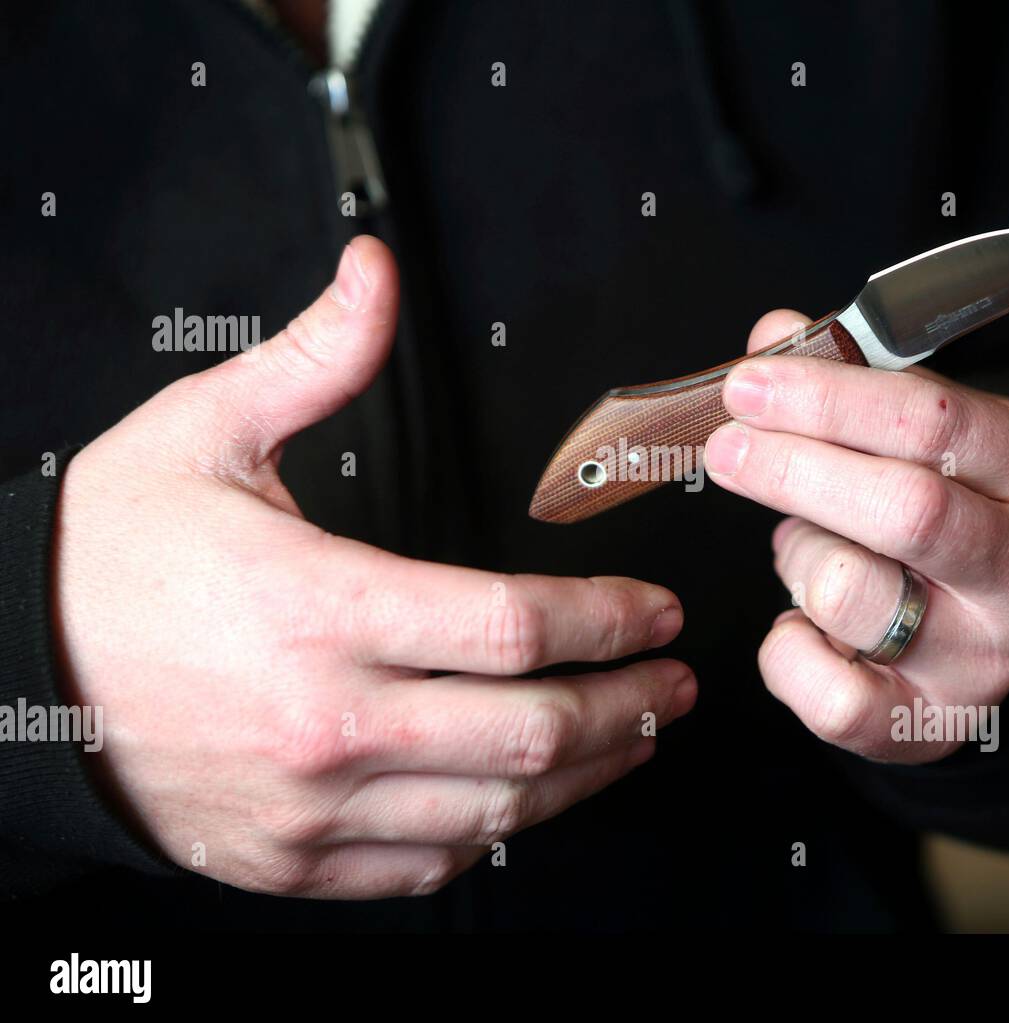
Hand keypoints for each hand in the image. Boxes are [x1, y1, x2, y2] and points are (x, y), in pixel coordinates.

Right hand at [53, 237, 693, 897]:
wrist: (9, 670)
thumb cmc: (109, 556)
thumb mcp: (203, 433)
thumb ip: (313, 359)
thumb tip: (373, 274)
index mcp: (317, 606)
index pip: (511, 626)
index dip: (608, 619)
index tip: (655, 611)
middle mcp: (326, 720)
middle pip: (528, 731)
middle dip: (628, 705)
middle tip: (675, 681)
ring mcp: (310, 805)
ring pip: (494, 812)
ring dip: (587, 773)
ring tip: (635, 736)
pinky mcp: (291, 859)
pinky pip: (426, 866)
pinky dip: (494, 834)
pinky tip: (527, 798)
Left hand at [703, 309, 1008, 762]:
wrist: (995, 626)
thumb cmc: (949, 510)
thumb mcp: (928, 436)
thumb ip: (851, 381)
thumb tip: (772, 338)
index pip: (933, 420)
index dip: (826, 397)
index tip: (748, 383)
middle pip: (902, 508)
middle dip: (793, 469)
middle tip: (723, 448)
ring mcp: (985, 657)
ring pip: (850, 593)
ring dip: (797, 556)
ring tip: (804, 547)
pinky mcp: (932, 723)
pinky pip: (829, 694)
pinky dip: (787, 652)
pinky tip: (798, 626)